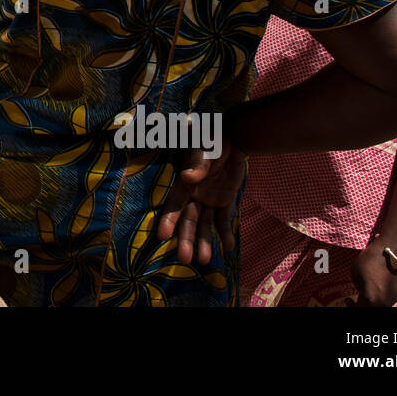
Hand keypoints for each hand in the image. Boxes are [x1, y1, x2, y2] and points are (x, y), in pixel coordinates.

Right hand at [157, 144, 246, 265]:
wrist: (235, 136)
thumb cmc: (213, 138)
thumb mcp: (205, 147)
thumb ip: (197, 163)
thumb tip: (187, 177)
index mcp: (185, 183)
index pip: (175, 204)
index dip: (168, 220)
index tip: (162, 236)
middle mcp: (194, 195)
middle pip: (188, 220)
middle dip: (186, 239)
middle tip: (185, 259)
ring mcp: (210, 199)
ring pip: (205, 224)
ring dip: (204, 242)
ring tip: (205, 260)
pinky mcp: (225, 200)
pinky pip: (224, 220)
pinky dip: (225, 233)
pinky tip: (227, 247)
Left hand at [349, 240, 396, 306]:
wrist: (390, 250)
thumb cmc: (369, 260)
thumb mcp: (355, 273)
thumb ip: (358, 287)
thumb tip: (361, 292)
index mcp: (370, 298)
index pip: (360, 309)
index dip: (352, 306)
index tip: (348, 300)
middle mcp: (384, 301)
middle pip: (372, 309)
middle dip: (363, 305)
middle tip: (356, 300)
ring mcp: (394, 297)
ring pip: (381, 305)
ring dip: (374, 302)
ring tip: (368, 292)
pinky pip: (389, 299)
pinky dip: (382, 296)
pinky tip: (378, 287)